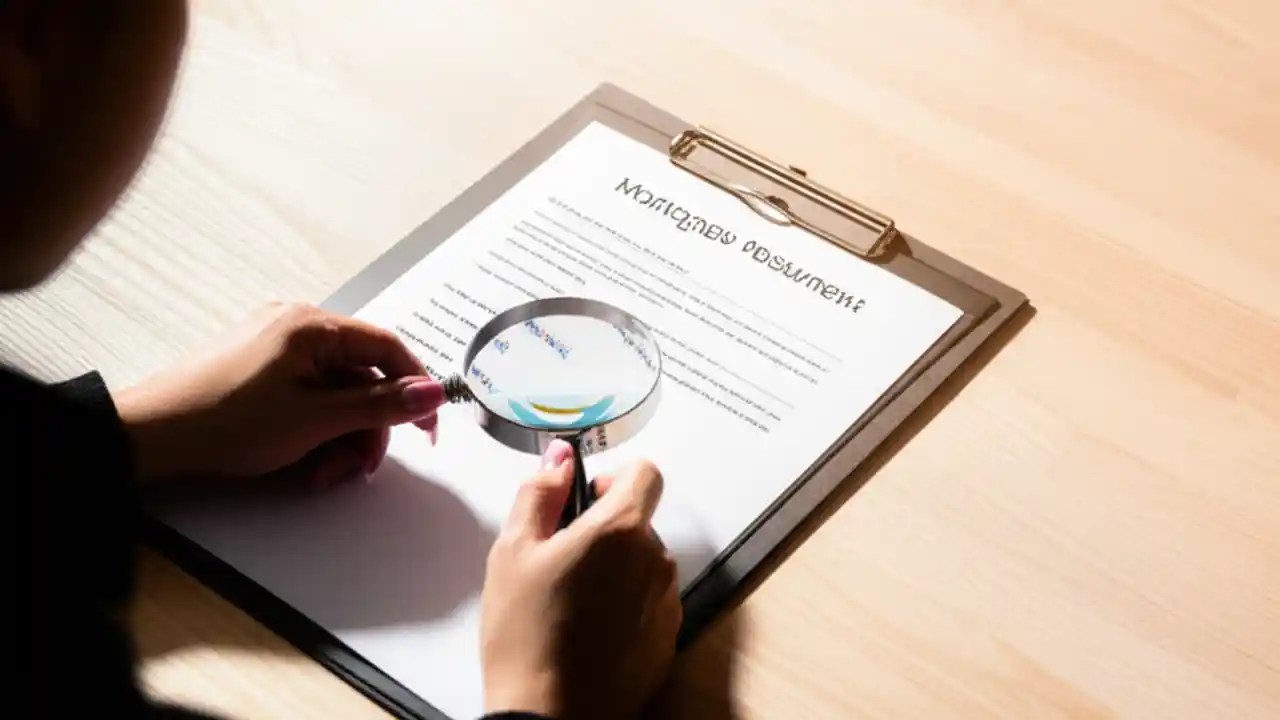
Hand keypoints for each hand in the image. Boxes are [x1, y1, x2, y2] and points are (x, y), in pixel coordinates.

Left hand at [115, 302, 443, 486]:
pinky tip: (302, 462)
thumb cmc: (224, 420)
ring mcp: (276, 349)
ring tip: (319, 473)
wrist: (150, 435)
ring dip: (339, 438)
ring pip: (336, 393)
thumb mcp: (316, 420)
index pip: (387, 347)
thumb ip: (380, 405)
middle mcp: (297, 328)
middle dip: (365, 428)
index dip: (414, 389)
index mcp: (312, 326)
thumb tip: (433, 393)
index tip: (426, 427)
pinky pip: (309, 398)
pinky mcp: (261, 372)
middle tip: (356, 468)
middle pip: (362, 377)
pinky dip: (314, 431)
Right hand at [480, 441, 680, 719]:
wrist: (551, 718)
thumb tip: (559, 459)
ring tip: (570, 601)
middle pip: (640, 521)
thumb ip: (540, 494)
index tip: (586, 498)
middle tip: (560, 559)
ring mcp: (666, 603)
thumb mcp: (513, 552)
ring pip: (643, 564)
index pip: (645, 472)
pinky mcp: (667, 639)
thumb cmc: (527, 639)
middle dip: (604, 530)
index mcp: (620, 530)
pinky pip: (649, 603)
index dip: (613, 477)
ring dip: (615, 570)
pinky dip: (625, 606)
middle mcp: (655, 561)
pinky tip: (588, 630)